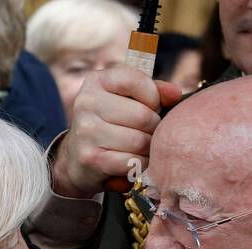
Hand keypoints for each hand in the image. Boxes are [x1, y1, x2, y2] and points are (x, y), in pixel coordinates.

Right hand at [53, 66, 182, 197]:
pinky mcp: (91, 158)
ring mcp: (87, 131)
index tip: (150, 107)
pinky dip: (139, 164)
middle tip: (146, 132)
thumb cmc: (109, 124)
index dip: (152, 97)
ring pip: (139, 141)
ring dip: (147, 149)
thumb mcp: (125, 99)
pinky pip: (132, 162)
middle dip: (152, 127)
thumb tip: (175, 94)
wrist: (75, 158)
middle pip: (142, 116)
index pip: (135, 80)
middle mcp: (87, 103)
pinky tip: (133, 161)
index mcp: (96, 81)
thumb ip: (152, 91)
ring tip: (140, 148)